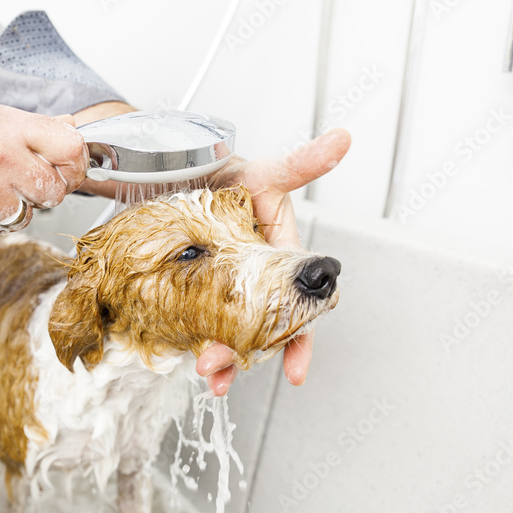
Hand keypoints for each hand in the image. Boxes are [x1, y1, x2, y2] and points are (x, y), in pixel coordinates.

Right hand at [0, 104, 87, 243]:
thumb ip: (27, 128)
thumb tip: (68, 128)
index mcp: (6, 127)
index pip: (71, 147)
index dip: (74, 163)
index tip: (65, 169)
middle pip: (54, 189)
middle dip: (38, 191)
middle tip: (10, 183)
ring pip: (27, 216)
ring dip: (9, 211)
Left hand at [196, 128, 351, 394]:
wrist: (171, 170)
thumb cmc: (224, 171)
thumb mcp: (262, 172)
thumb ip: (300, 163)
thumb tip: (340, 141)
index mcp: (278, 258)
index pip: (295, 306)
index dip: (298, 340)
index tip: (296, 371)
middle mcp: (253, 278)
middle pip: (256, 328)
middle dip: (243, 354)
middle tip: (222, 370)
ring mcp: (219, 286)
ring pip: (225, 330)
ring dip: (218, 355)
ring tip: (206, 371)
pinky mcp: (188, 289)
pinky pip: (194, 322)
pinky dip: (191, 341)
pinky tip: (185, 356)